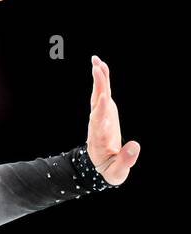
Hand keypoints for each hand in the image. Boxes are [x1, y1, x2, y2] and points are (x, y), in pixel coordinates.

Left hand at [87, 56, 139, 185]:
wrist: (98, 165)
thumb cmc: (109, 170)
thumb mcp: (117, 172)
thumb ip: (125, 160)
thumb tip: (136, 146)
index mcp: (99, 138)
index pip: (99, 122)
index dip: (102, 110)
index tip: (104, 98)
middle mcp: (97, 124)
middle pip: (96, 103)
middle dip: (98, 87)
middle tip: (97, 69)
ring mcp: (100, 116)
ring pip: (98, 95)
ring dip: (98, 79)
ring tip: (97, 62)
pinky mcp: (105, 111)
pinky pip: (103, 93)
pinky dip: (102, 80)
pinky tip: (101, 66)